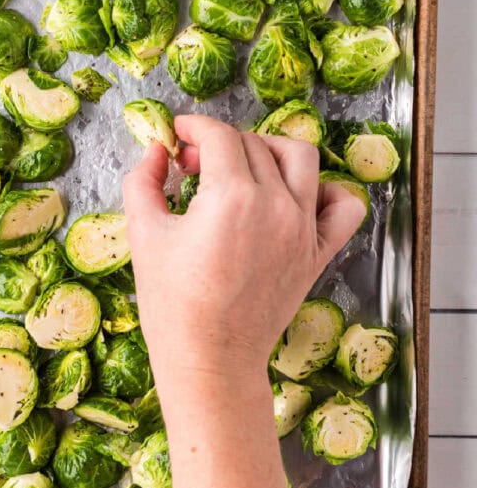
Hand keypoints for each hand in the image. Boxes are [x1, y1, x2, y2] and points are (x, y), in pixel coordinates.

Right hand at [123, 114, 365, 399]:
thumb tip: (156, 152)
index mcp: (230, 196)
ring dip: (269, 150)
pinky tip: (296, 196)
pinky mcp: (318, 252)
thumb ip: (143, 181)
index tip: (178, 134)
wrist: (210, 360)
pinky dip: (327, 191)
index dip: (193, 127)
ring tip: (243, 170)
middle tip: (192, 165)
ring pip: (300, 158)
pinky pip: (343, 206)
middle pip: (252, 143)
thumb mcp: (144, 235)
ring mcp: (302, 228)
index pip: (218, 135)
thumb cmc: (172, 305)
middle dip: (218, 143)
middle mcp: (275, 204)